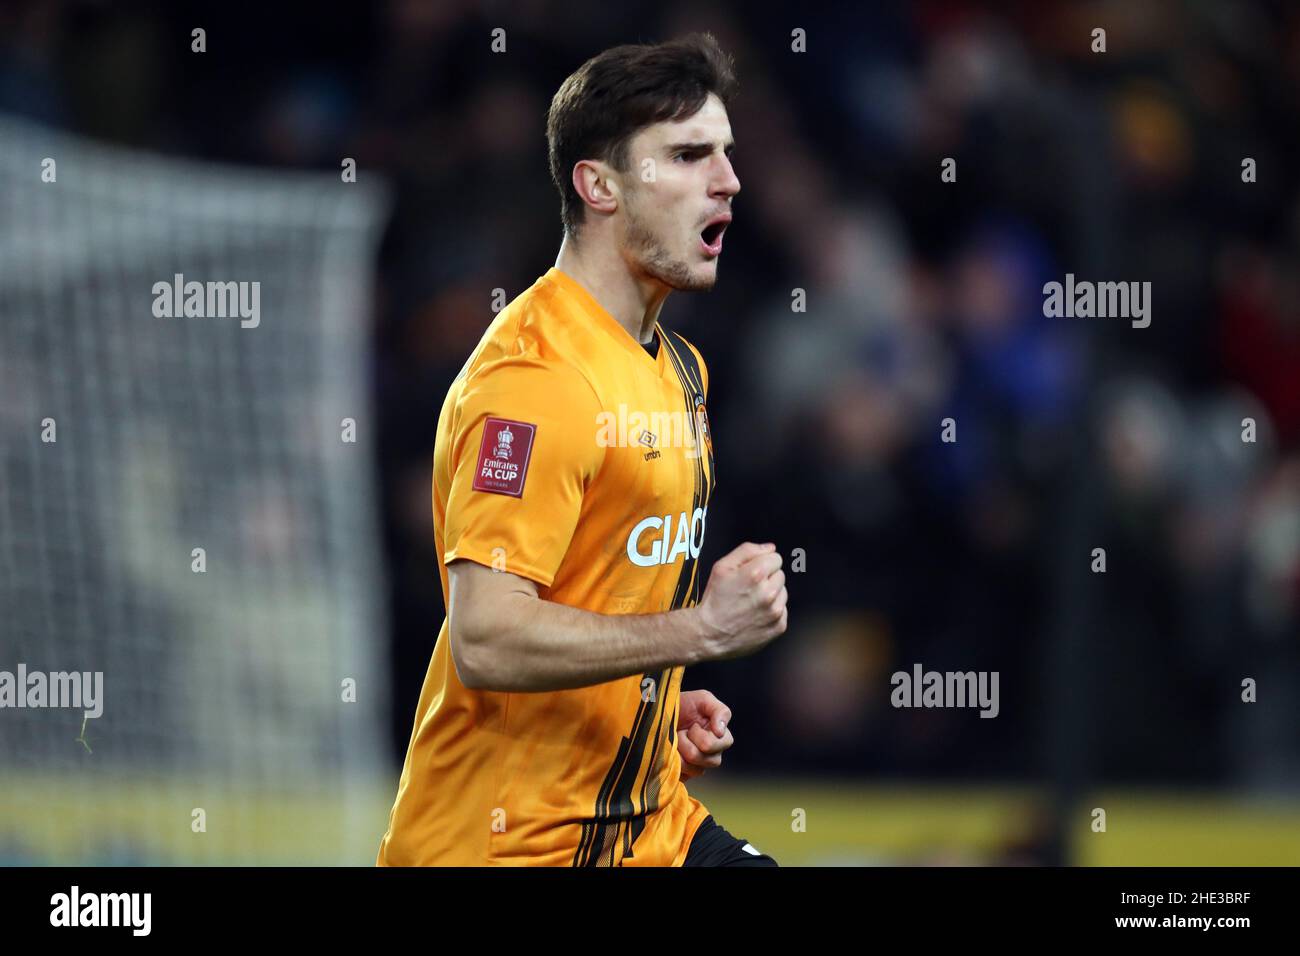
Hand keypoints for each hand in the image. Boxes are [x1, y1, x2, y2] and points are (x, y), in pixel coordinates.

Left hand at [677, 689, 733, 780]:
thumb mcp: (703, 699)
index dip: (700, 735)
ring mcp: (697, 767)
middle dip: (688, 743)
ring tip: (674, 741)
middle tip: (681, 732)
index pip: (716, 745)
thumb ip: (719, 711)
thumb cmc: (683, 705)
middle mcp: (712, 755)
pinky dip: (674, 764)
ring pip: (694, 770)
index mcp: (720, 739)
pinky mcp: (684, 775)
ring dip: (680, 753)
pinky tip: (670, 752)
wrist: (658, 713)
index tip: (693, 724)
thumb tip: (720, 732)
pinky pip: (682, 778)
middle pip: (708, 760)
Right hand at [694, 542, 787, 660]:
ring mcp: (775, 611)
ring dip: (771, 594)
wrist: (710, 634)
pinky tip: (756, 614)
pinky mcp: (779, 626)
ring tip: (751, 602)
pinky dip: (772, 611)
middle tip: (749, 589)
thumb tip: (770, 548)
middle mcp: (769, 592)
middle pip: (780, 574)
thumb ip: (747, 551)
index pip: (776, 558)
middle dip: (767, 578)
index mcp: (756, 574)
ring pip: (783, 592)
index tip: (751, 573)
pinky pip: (783, 611)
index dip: (762, 563)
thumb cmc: (714, 600)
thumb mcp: (722, 567)